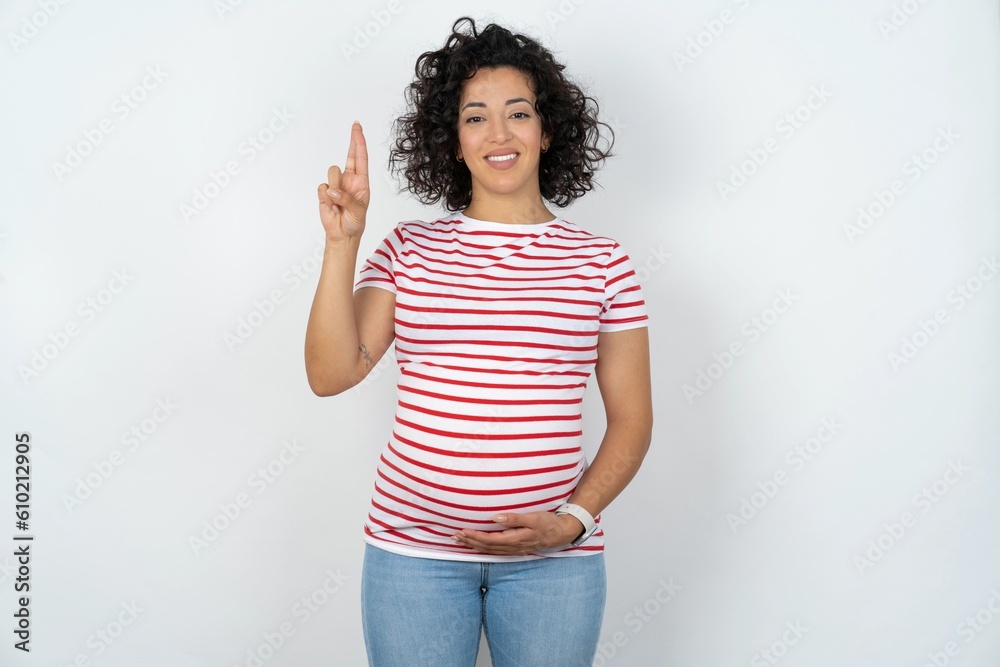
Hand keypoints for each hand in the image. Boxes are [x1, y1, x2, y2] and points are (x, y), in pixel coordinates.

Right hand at [317, 121, 369, 242]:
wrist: (342, 234)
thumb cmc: (355, 222)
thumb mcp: (358, 212)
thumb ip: (347, 199)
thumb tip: (333, 190)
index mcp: (361, 182)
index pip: (360, 158)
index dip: (359, 141)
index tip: (357, 127)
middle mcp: (348, 180)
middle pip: (348, 156)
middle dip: (352, 141)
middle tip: (355, 127)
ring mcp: (336, 185)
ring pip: (332, 172)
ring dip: (336, 187)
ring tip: (338, 203)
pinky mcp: (324, 192)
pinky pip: (322, 188)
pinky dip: (326, 198)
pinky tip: (332, 207)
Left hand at [450, 511, 584, 555]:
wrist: (563, 533)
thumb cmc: (549, 523)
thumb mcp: (533, 517)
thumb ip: (514, 518)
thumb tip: (495, 518)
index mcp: (515, 539)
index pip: (489, 540)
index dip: (474, 536)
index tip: (461, 531)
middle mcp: (513, 546)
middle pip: (486, 546)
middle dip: (469, 541)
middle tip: (454, 536)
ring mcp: (515, 549)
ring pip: (490, 549)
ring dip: (474, 545)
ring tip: (460, 540)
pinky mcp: (516, 547)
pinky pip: (496, 550)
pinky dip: (484, 548)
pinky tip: (477, 545)